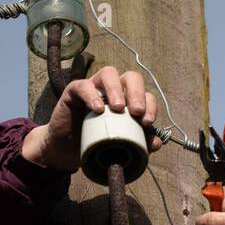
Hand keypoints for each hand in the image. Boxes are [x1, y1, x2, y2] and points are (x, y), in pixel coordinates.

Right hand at [21, 67, 163, 172]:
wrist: (67, 151)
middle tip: (136, 112)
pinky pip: (84, 85)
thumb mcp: (120, 147)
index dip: (150, 104)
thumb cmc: (95, 145)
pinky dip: (92, 95)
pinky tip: (98, 109)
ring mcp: (94, 87)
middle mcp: (113, 90)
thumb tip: (156, 143)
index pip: (145, 94)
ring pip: (109, 73)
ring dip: (116, 89)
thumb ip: (139, 144)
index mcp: (127, 101)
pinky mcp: (74, 91)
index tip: (147, 122)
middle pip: (131, 77)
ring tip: (118, 108)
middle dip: (137, 92)